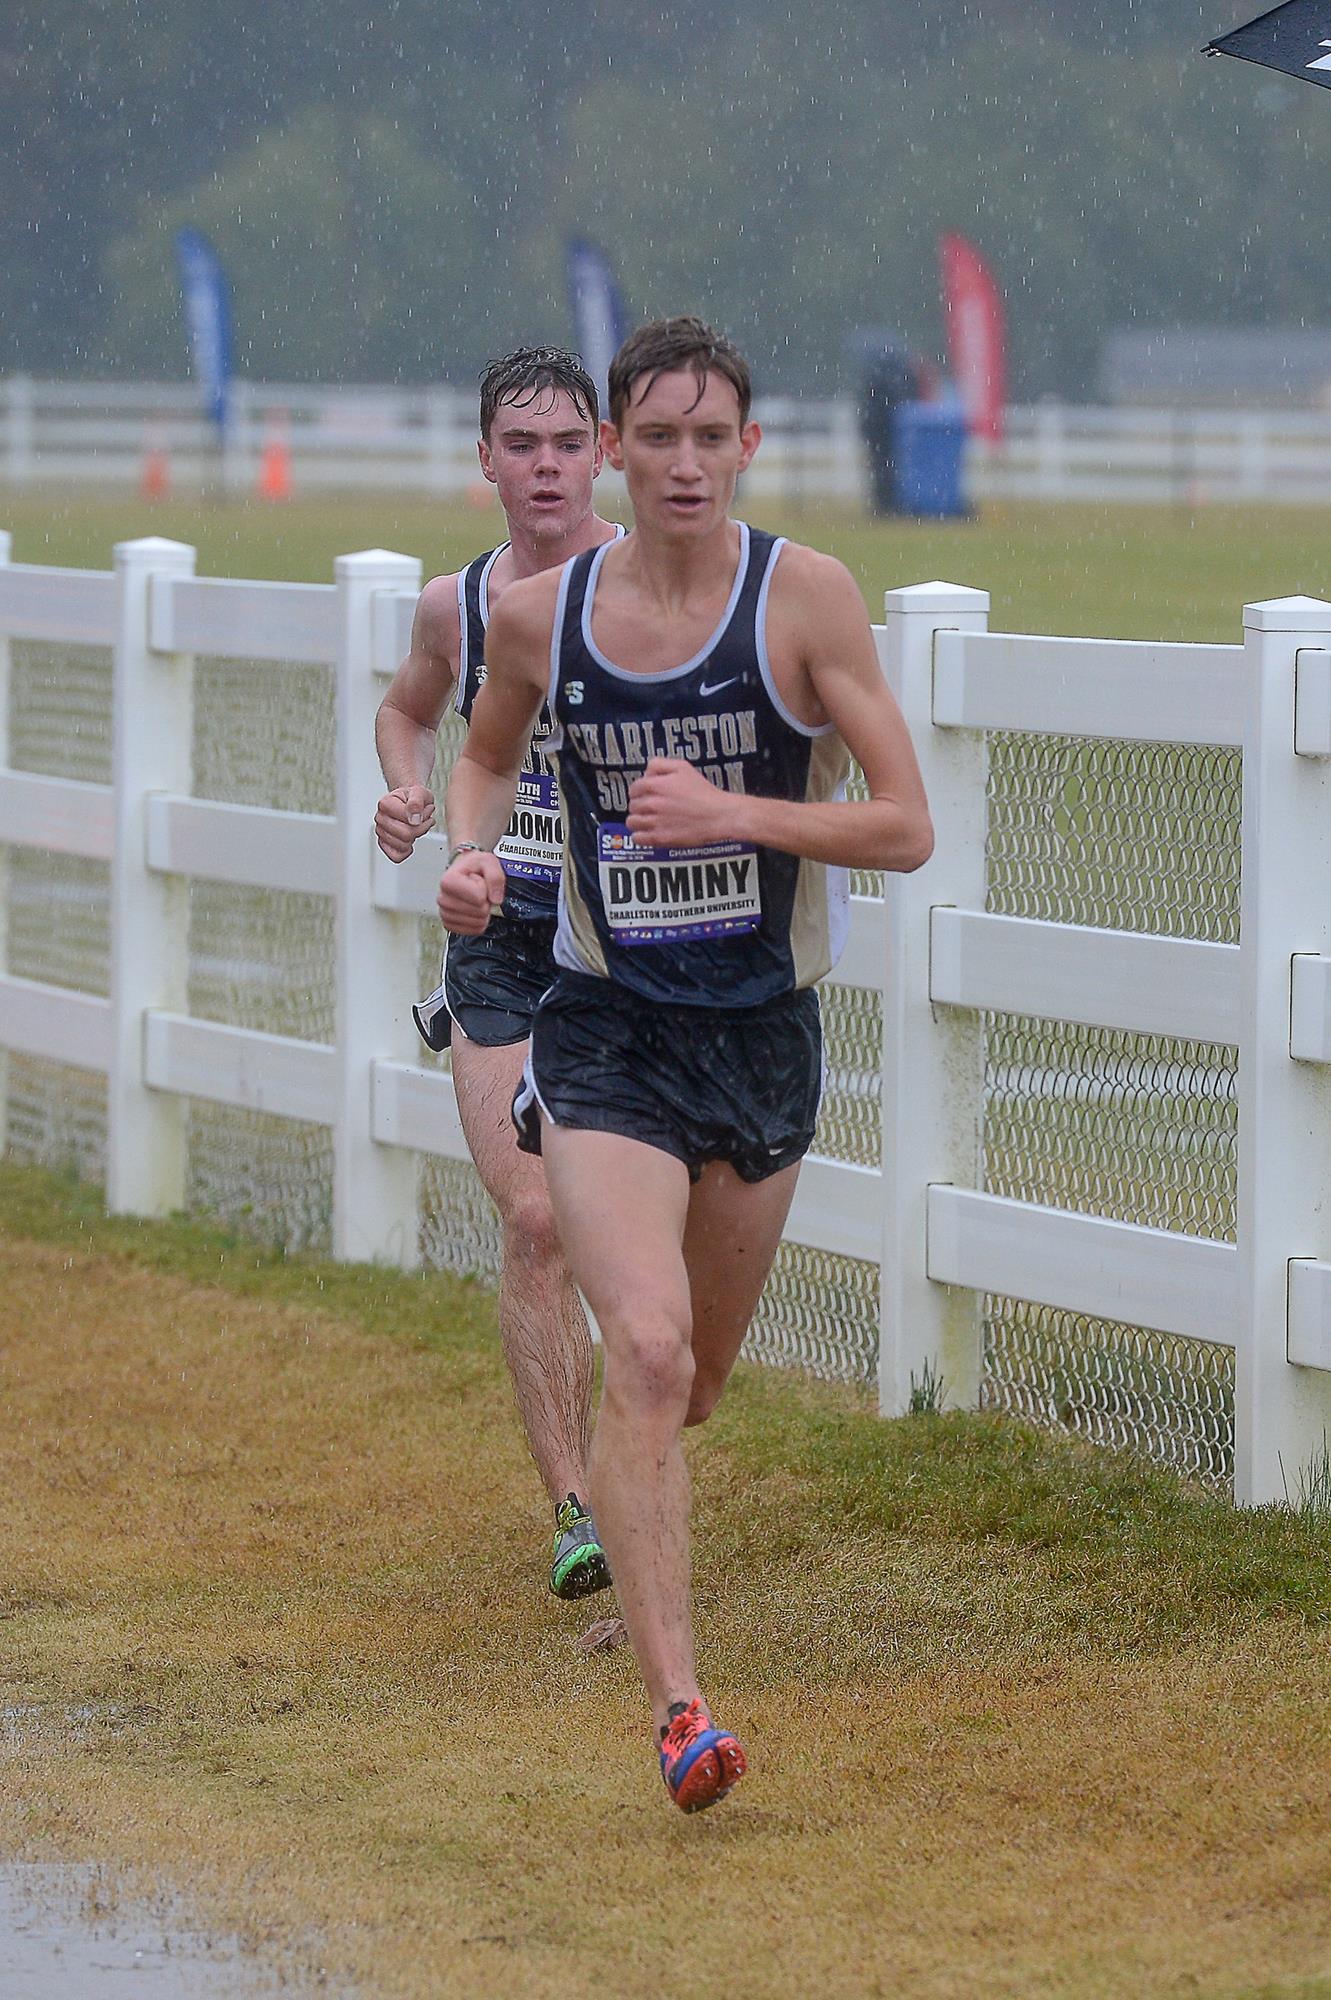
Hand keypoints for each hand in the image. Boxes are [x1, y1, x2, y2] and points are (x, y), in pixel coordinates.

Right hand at [375, 784, 435, 861]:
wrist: (410, 799)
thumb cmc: (413, 797)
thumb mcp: (419, 792)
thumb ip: (416, 803)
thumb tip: (414, 818)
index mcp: (385, 804)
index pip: (407, 822)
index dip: (421, 820)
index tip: (424, 812)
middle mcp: (381, 818)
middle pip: (406, 835)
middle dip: (420, 829)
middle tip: (423, 820)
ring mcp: (381, 832)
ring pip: (402, 846)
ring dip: (415, 838)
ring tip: (416, 827)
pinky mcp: (384, 843)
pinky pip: (396, 856)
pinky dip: (406, 851)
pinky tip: (409, 840)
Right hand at [437, 849, 506, 933]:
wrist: (465, 872)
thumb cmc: (473, 867)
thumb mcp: (488, 862)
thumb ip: (495, 877)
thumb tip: (495, 899)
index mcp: (448, 881)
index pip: (479, 896)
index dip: (485, 888)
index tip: (478, 880)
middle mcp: (443, 898)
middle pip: (480, 911)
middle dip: (485, 901)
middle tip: (478, 890)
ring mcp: (445, 913)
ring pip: (478, 922)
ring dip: (482, 911)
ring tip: (475, 898)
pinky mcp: (450, 925)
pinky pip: (474, 930)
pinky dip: (479, 922)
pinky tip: (473, 909)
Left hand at [626, 757, 743, 847]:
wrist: (718, 815)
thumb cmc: (704, 793)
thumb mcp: (683, 767)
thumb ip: (659, 765)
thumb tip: (647, 773)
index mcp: (655, 785)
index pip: (633, 788)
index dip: (640, 791)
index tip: (646, 794)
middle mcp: (651, 803)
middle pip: (632, 805)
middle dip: (640, 805)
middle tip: (652, 807)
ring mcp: (654, 822)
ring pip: (632, 822)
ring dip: (638, 820)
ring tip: (649, 820)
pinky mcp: (659, 838)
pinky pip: (637, 838)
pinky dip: (640, 836)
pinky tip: (649, 832)